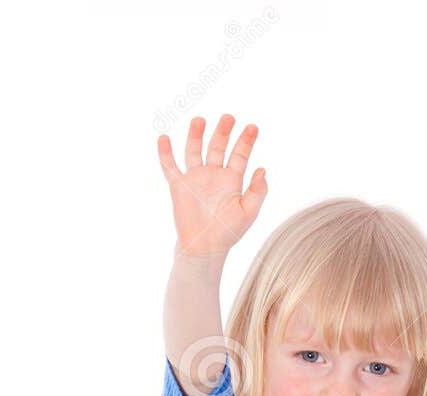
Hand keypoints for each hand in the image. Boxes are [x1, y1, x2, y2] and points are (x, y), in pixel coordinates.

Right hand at [157, 113, 267, 260]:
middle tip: (229, 117)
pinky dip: (165, 152)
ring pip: (194, 150)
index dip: (246, 141)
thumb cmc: (228, 232)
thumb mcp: (248, 212)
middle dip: (223, 132)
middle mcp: (213, 175)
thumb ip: (257, 191)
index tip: (253, 127)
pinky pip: (170, 166)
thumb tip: (262, 169)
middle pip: (218, 146)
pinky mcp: (179, 186)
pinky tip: (164, 138)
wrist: (205, 247)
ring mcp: (195, 178)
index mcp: (231, 180)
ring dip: (196, 135)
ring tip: (200, 120)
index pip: (240, 154)